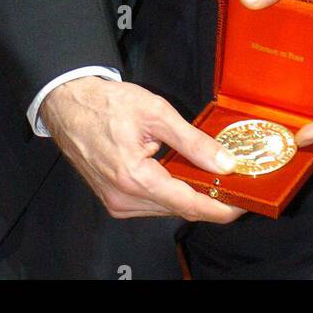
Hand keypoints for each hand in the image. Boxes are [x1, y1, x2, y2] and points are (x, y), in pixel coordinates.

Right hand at [40, 76, 244, 222]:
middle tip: (233, 182)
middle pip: (179, 208)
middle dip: (209, 198)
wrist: (71, 104)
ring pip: (166, 208)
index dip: (220, 207)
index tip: (242, 203)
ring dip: (189, 194)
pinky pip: (151, 203)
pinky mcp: (114, 199)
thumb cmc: (107, 104)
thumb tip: (223, 163)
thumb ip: (193, 142)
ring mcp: (117, 202)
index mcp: (134, 178)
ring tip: (210, 175)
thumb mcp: (157, 113)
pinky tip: (181, 174)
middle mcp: (124, 198)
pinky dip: (170, 191)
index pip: (188, 204)